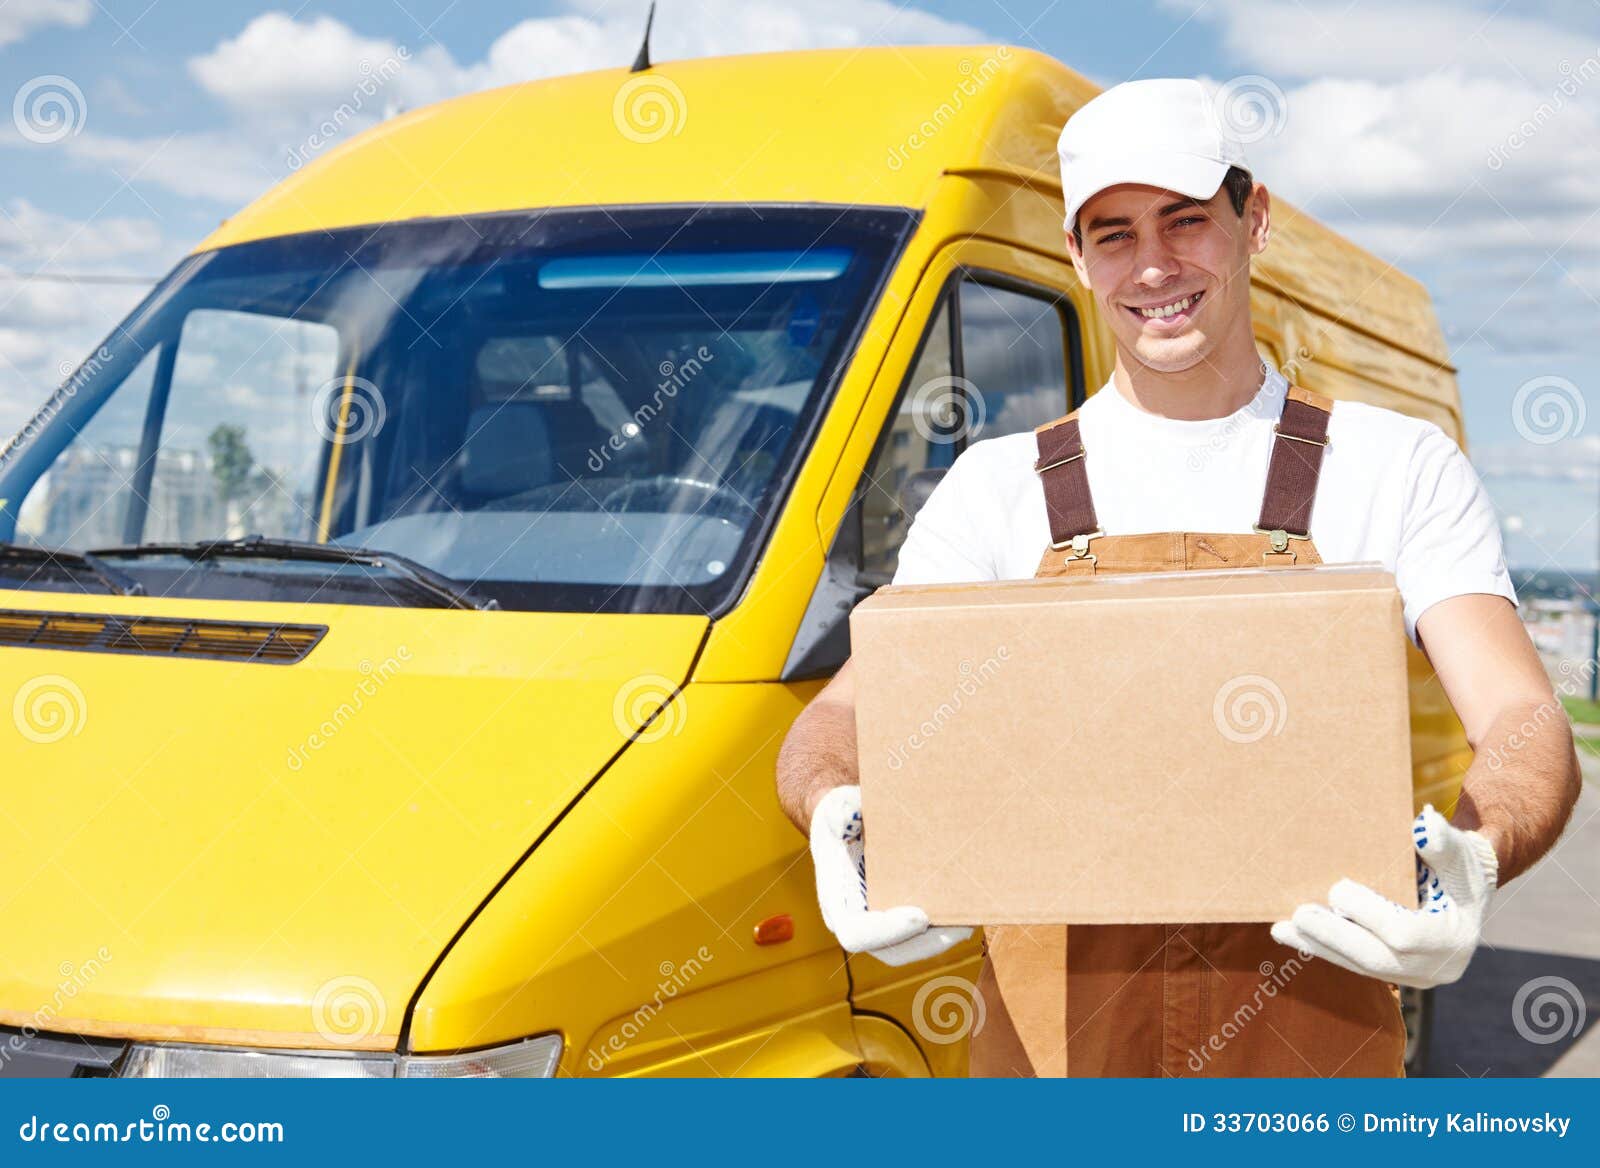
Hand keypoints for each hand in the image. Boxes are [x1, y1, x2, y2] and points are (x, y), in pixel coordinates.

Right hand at [808, 785, 972, 966]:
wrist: (848, 820)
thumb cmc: (842, 816)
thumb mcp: (837, 808)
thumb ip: (841, 812)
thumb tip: (849, 816)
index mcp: (836, 901)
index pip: (855, 934)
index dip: (886, 931)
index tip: (920, 915)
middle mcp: (857, 921)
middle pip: (892, 951)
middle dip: (928, 943)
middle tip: (962, 926)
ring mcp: (879, 924)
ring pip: (912, 947)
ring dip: (944, 938)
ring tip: (972, 917)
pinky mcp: (900, 917)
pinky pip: (923, 935)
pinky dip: (945, 926)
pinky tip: (968, 907)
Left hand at [1270, 804, 1498, 988]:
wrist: (1466, 894)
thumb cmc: (1460, 868)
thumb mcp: (1460, 853)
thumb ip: (1442, 842)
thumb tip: (1425, 825)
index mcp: (1453, 939)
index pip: (1404, 934)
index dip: (1368, 913)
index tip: (1336, 888)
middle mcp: (1434, 967)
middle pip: (1376, 959)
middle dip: (1333, 936)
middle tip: (1297, 915)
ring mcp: (1413, 975)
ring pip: (1360, 966)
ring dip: (1319, 946)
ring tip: (1281, 928)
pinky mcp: (1393, 973)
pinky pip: (1355, 964)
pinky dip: (1325, 948)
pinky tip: (1293, 935)